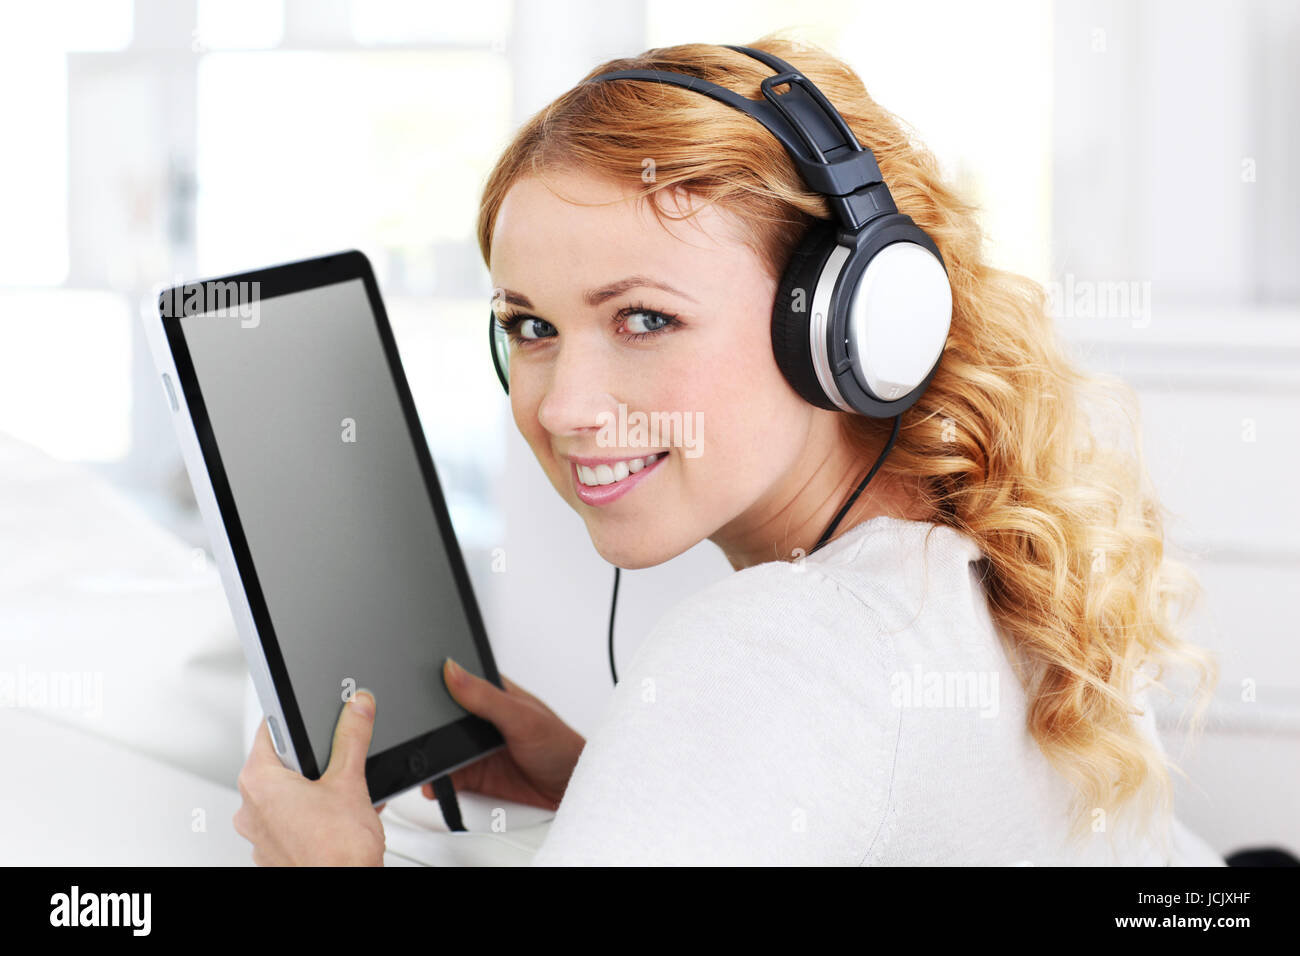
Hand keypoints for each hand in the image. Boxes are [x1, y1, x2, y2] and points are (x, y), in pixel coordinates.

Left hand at [233, 690, 385, 865]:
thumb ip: (352, 736)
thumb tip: (357, 707)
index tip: (310, 711)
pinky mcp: (273, 852)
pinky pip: (289, 820)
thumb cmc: (338, 850)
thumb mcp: (350, 779)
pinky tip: (336, 817)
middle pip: (279, 762)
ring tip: (340, 794)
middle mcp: (250, 808)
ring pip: (285, 794)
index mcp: (258, 781)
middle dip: (311, 758)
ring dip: (312, 788)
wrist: (345, 886)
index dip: (294, 717)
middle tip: (336, 760)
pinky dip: (310, 814)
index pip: (270, 729)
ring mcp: (259, 834)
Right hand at [423, 659, 584, 811]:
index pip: (455, 683)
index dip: (434, 687)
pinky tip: (435, 785)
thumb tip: (454, 670)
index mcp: (492, 694)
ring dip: (429, 758)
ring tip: (423, 764)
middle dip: (427, 729)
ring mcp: (475, 749)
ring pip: (440, 750)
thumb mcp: (522, 716)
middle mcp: (480, 719)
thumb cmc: (560, 745)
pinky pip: (447, 777)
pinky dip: (438, 782)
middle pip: (441, 720)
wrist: (571, 787)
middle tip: (416, 737)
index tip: (414, 693)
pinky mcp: (473, 775)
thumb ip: (486, 696)